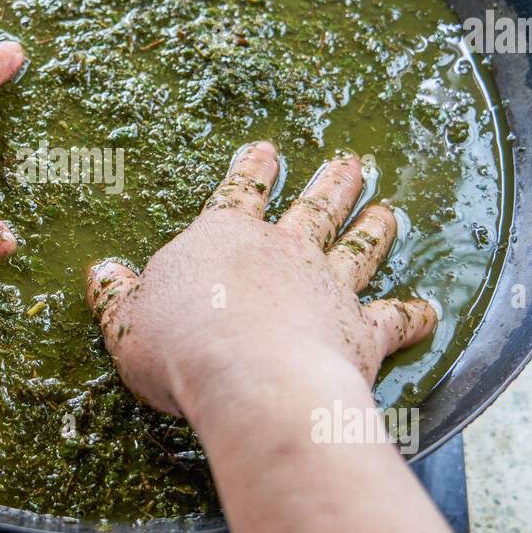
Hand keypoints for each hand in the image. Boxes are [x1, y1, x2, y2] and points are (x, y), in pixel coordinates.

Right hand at [86, 142, 436, 418]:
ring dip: (375, 229)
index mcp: (224, 238)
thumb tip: (99, 272)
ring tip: (388, 211)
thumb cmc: (181, 348)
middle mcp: (282, 251)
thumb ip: (116, 295)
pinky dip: (415, 315)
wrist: (251, 383)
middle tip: (351, 163)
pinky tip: (432, 310)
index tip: (267, 149)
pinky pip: (394, 318)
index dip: (252, 168)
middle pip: (314, 207)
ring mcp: (327, 288)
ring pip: (357, 248)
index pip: (239, 190)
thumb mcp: (126, 322)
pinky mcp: (360, 332)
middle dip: (332, 183)